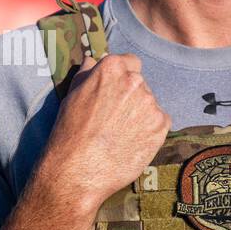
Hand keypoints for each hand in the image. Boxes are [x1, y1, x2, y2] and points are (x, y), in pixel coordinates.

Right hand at [35, 52, 171, 217]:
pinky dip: (149, 131)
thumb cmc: (70, 132)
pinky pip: (160, 123)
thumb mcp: (72, 95)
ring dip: (140, 114)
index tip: (115, 92)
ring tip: (120, 134)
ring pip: (150, 104)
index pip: (130, 62)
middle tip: (115, 118)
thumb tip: (93, 60)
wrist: (78, 169)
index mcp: (112, 68)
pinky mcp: (161, 126)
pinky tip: (131, 142)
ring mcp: (150, 103)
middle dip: (130, 97)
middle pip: (140, 84)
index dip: (122, 77)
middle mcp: (135, 81)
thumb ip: (87, 73)